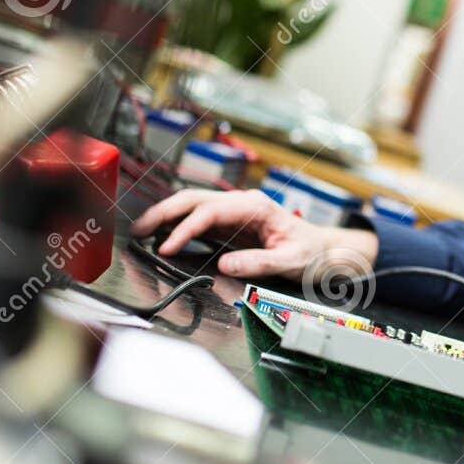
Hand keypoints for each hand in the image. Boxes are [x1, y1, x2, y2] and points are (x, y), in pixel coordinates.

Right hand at [129, 188, 377, 280]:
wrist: (325, 251)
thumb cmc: (312, 253)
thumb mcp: (292, 261)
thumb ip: (261, 262)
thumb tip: (226, 264)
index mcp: (255, 206)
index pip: (210, 211)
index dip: (186, 228)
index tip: (167, 246)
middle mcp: (241, 204)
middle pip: (194, 200)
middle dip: (164, 213)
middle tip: (138, 230)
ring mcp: (234, 213)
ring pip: (192, 206)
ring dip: (166, 217)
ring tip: (141, 231)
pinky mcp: (231, 226)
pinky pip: (198, 221)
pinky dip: (177, 226)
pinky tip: (162, 236)